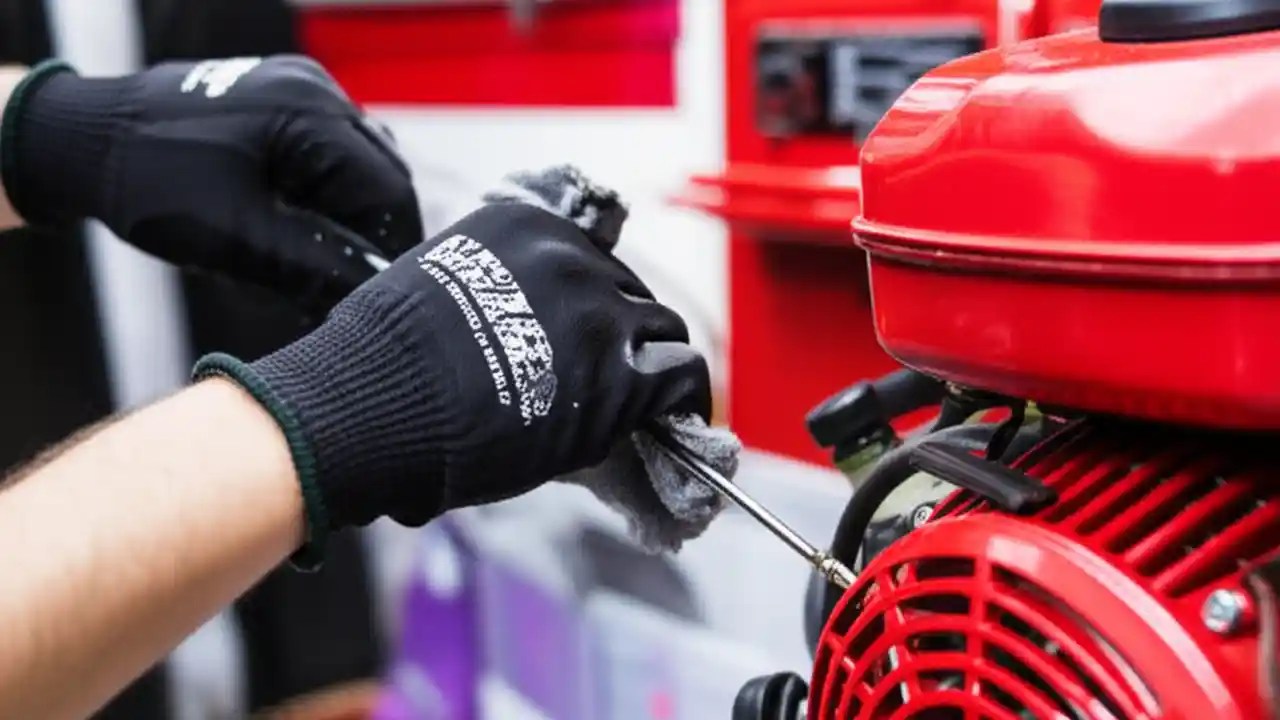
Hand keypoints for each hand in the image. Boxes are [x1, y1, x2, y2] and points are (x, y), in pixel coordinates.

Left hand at [1, 56, 420, 310]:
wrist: (85, 140)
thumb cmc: (150, 183)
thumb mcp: (236, 236)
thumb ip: (313, 265)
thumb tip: (373, 291)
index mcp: (310, 113)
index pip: (388, 190)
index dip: (392, 247)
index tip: (383, 293)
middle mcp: (315, 91)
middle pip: (380, 175)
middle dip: (371, 234)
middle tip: (354, 286)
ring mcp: (299, 90)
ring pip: (356, 166)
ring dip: (348, 216)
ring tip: (325, 263)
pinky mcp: (281, 101)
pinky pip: (327, 153)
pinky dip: (325, 194)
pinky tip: (302, 229)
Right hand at [195, 198, 710, 562]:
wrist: (374, 404)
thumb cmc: (385, 359)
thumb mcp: (442, 285)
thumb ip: (497, 288)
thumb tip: (522, 320)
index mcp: (530, 230)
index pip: (591, 259)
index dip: (595, 302)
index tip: (590, 332)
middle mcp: (574, 261)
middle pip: (631, 293)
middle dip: (623, 332)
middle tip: (608, 372)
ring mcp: (602, 318)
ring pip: (664, 330)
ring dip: (653, 362)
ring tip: (642, 399)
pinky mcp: (619, 380)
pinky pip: (684, 376)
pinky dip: (686, 395)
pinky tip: (677, 416)